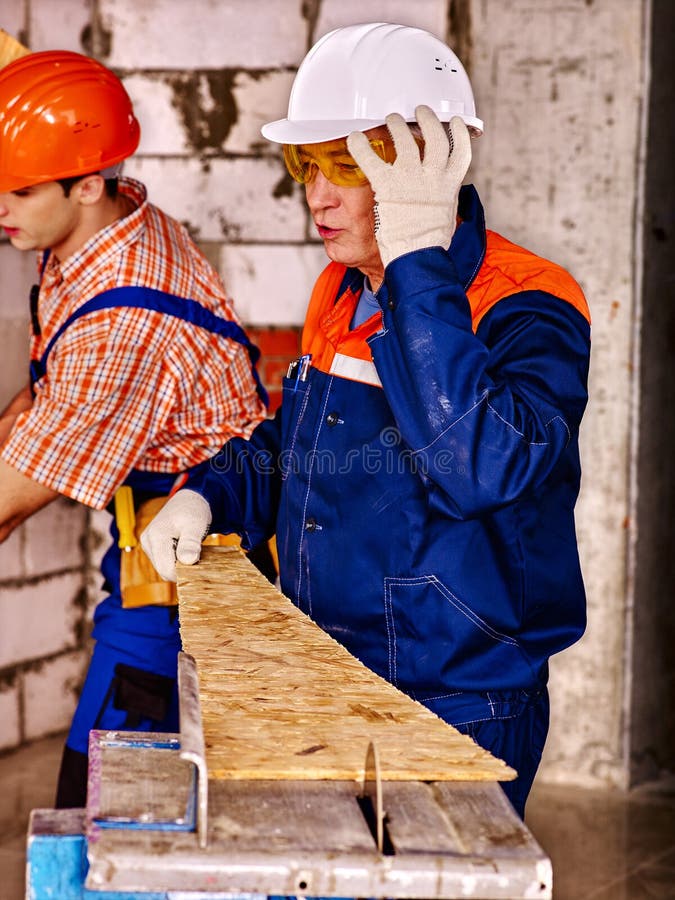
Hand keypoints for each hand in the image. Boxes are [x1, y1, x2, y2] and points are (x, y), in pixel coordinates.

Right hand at [139, 489, 211, 581]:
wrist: (187, 501)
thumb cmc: (193, 511)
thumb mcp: (196, 525)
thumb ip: (191, 543)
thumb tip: (188, 561)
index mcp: (156, 536)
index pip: (166, 568)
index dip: (183, 572)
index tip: (198, 564)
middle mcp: (147, 541)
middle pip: (163, 570)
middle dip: (181, 569)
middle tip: (196, 555)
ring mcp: (147, 543)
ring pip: (163, 567)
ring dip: (178, 565)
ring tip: (189, 549)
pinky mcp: (150, 546)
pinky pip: (162, 561)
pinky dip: (174, 560)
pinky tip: (183, 550)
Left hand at [347, 106, 471, 267]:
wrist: (418, 257)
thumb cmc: (430, 243)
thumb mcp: (446, 217)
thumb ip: (444, 201)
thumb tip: (443, 200)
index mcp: (450, 184)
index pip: (460, 150)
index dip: (458, 133)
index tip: (453, 122)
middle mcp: (433, 176)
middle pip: (435, 136)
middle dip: (428, 120)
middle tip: (419, 113)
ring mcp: (410, 178)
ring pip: (406, 140)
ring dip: (397, 126)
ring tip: (391, 120)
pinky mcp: (388, 186)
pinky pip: (371, 160)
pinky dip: (361, 147)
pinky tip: (355, 138)